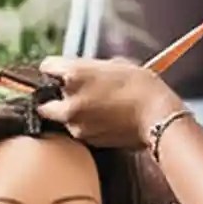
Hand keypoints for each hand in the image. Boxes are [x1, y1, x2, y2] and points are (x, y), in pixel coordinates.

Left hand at [36, 56, 188, 149]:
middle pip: (44, 98)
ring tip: (96, 106)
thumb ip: (87, 68)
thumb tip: (77, 74)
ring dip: (70, 112)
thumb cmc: (141, 86)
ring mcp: (75, 123)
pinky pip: (77, 129)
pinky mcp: (86, 138)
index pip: (45, 67)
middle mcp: (69, 100)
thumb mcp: (112, 64)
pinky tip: (104, 118)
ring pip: (61, 116)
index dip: (53, 69)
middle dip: (54, 96)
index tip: (58, 72)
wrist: (157, 116)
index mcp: (73, 75)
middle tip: (73, 93)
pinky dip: (84, 124)